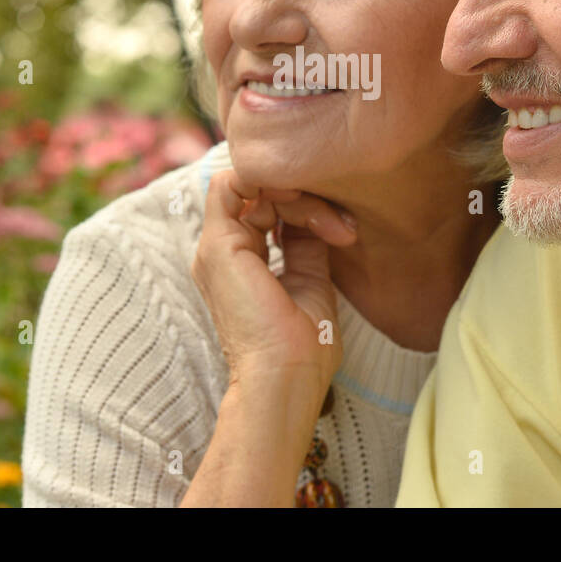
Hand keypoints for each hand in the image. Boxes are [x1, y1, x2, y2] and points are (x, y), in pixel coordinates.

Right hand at [191, 168, 356, 396]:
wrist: (287, 378)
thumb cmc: (303, 349)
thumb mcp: (311, 281)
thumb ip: (306, 245)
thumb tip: (314, 217)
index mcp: (241, 264)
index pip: (269, 209)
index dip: (306, 206)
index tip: (343, 231)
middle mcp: (224, 253)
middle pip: (262, 194)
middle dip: (307, 199)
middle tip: (341, 228)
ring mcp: (217, 248)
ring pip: (252, 183)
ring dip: (296, 194)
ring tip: (327, 224)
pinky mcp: (219, 245)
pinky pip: (234, 183)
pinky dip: (269, 183)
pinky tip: (300, 205)